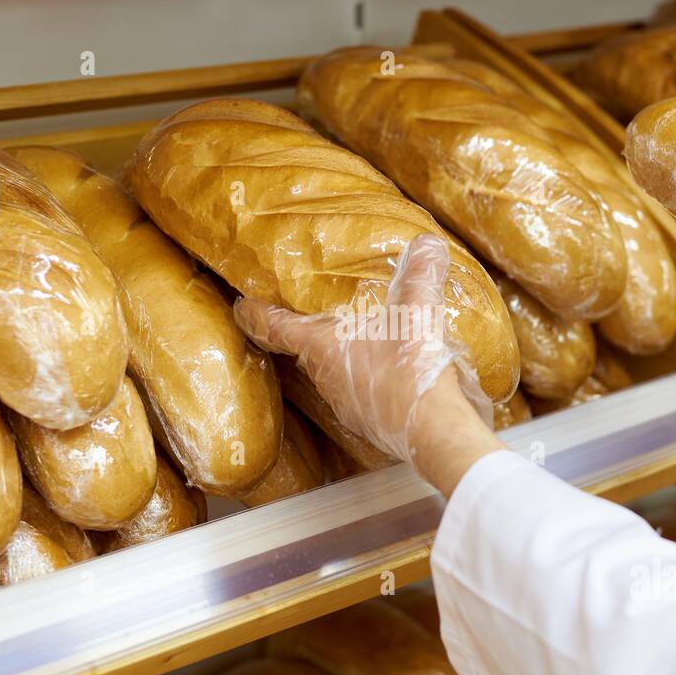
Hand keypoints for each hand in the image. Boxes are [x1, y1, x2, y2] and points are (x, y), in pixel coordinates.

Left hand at [233, 234, 495, 466]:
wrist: (433, 431)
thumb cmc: (411, 369)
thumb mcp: (418, 313)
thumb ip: (420, 275)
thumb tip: (427, 243)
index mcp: (322, 346)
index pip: (276, 327)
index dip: (256, 313)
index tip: (242, 305)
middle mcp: (324, 377)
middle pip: (303, 351)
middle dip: (302, 332)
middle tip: (306, 314)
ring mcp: (344, 405)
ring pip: (330, 374)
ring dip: (337, 357)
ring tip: (352, 340)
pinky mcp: (367, 423)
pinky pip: (355, 394)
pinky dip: (363, 379)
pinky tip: (385, 373)